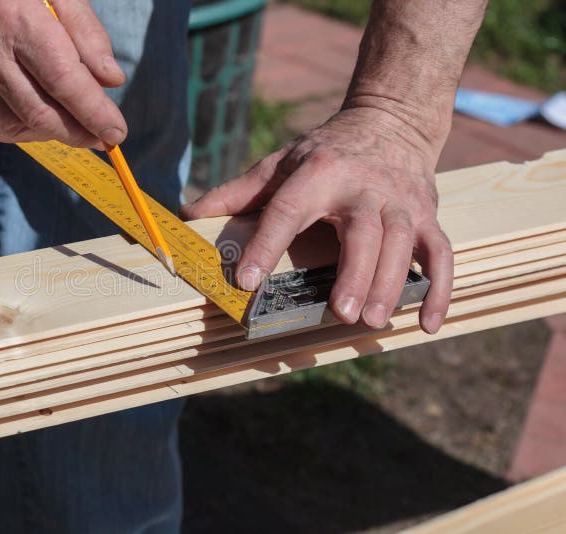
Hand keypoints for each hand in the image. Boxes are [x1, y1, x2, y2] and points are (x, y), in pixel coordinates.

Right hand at [0, 0, 126, 145]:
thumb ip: (85, 33)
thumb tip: (111, 80)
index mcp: (15, 19)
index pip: (65, 82)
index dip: (95, 113)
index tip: (116, 132)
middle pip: (41, 114)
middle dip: (78, 133)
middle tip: (98, 136)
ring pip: (16, 127)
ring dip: (50, 132)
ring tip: (66, 121)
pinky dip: (18, 130)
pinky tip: (31, 117)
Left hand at [182, 107, 453, 333]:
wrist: (391, 120)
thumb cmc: (325, 151)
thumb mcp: (280, 163)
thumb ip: (237, 192)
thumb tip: (187, 214)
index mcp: (319, 172)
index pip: (287, 210)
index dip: (265, 244)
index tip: (246, 280)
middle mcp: (364, 187)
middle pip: (363, 232)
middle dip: (354, 273)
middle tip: (341, 313)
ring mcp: (401, 202)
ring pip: (403, 244)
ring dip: (392, 284)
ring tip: (372, 321)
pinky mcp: (428, 214)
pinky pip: (441, 253)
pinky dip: (439, 289)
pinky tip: (427, 324)